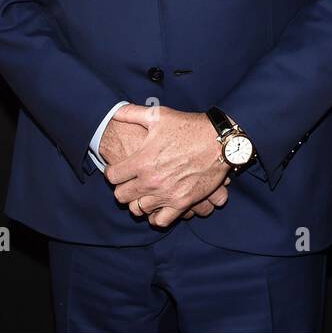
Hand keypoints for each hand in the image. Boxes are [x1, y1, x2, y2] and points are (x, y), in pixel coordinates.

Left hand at [104, 105, 229, 227]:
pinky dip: (155, 216)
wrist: (219, 141)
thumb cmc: (188, 126)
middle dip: (122, 188)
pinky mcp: (182, 203)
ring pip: (138, 209)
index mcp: (142, 160)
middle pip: (121, 196)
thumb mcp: (158, 115)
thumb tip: (114, 111)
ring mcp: (166, 194)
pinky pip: (160, 221)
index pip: (112, 176)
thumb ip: (132, 113)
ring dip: (137, 201)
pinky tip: (156, 206)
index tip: (118, 169)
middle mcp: (151, 181)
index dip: (112, 172)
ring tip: (143, 192)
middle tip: (129, 182)